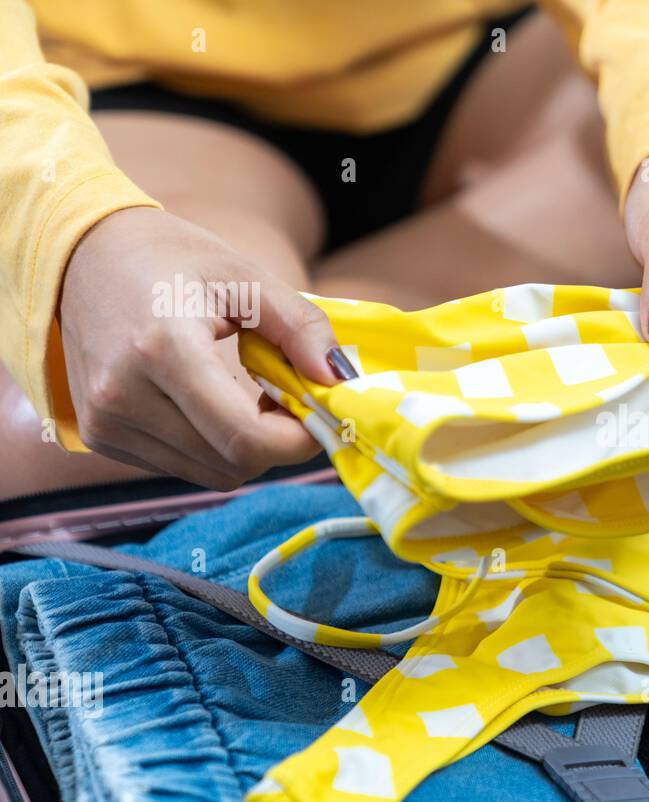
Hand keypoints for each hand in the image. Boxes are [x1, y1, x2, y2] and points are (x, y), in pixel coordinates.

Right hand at [59, 207, 342, 489]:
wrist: (82, 253)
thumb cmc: (172, 259)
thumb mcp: (246, 276)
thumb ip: (301, 327)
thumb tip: (339, 379)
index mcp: (161, 348)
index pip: (245, 438)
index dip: (297, 439)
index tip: (317, 410)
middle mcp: (123, 395)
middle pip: (234, 463)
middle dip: (277, 441)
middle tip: (285, 395)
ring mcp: (106, 421)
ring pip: (212, 474)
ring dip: (247, 447)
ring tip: (248, 395)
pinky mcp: (100, 435)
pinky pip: (183, 467)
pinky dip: (213, 447)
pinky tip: (213, 404)